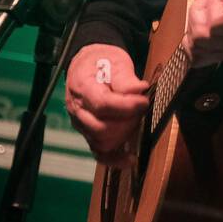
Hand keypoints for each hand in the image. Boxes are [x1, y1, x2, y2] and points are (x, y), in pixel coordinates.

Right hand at [64, 44, 149, 168]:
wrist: (88, 64)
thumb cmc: (102, 61)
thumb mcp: (114, 61)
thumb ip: (126, 78)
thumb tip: (140, 90)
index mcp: (82, 88)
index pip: (102, 104)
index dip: (127, 106)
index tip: (144, 101)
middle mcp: (78, 110)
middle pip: (102, 128)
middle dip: (128, 121)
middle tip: (141, 108)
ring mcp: (82, 125)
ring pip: (102, 142)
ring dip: (124, 135)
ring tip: (136, 120)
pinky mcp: (89, 134)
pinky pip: (99, 153)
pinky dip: (115, 159)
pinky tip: (130, 160)